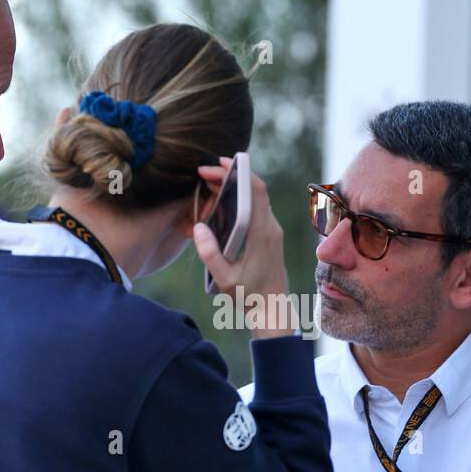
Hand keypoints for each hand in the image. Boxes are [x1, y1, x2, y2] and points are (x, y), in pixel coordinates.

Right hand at [192, 157, 296, 338]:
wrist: (272, 309)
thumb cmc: (249, 295)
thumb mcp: (224, 278)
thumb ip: (209, 254)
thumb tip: (198, 227)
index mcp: (261, 234)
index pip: (255, 192)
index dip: (240, 171)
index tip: (220, 162)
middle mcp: (271, 227)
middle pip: (254, 190)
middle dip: (230, 176)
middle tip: (204, 173)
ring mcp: (272, 230)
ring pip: (255, 198)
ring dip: (234, 187)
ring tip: (209, 185)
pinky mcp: (270, 235)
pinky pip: (255, 209)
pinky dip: (239, 199)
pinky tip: (221, 201)